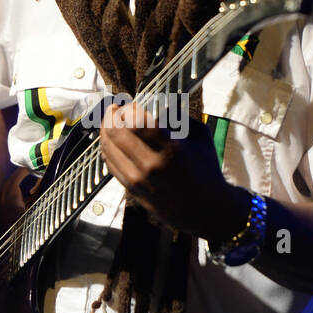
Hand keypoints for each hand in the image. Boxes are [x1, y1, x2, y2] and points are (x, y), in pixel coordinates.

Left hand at [98, 101, 248, 243]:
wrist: (207, 210)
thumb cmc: (206, 170)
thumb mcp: (201, 137)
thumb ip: (180, 117)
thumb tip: (158, 104)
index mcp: (171, 150)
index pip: (135, 122)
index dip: (127, 109)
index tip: (130, 103)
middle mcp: (152, 166)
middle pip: (116, 133)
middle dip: (112, 115)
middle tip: (114, 108)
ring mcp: (139, 181)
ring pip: (108, 149)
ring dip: (105, 130)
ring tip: (109, 121)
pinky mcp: (132, 191)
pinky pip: (111, 165)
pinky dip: (107, 149)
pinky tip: (110, 140)